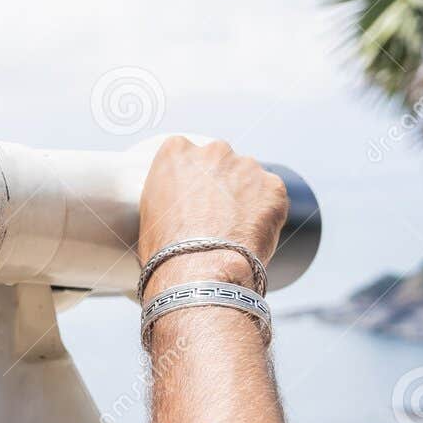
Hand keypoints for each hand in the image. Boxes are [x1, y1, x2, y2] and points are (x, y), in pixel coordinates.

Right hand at [138, 138, 288, 296]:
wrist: (200, 272)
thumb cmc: (165, 253)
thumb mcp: (149, 214)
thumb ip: (168, 195)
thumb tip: (180, 208)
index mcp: (176, 152)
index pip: (185, 154)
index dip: (190, 179)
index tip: (191, 198)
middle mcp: (213, 150)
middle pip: (219, 161)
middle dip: (219, 183)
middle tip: (214, 217)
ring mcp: (246, 166)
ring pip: (248, 178)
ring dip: (244, 197)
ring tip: (234, 232)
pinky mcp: (273, 186)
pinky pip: (271, 196)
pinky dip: (266, 213)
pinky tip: (253, 236)